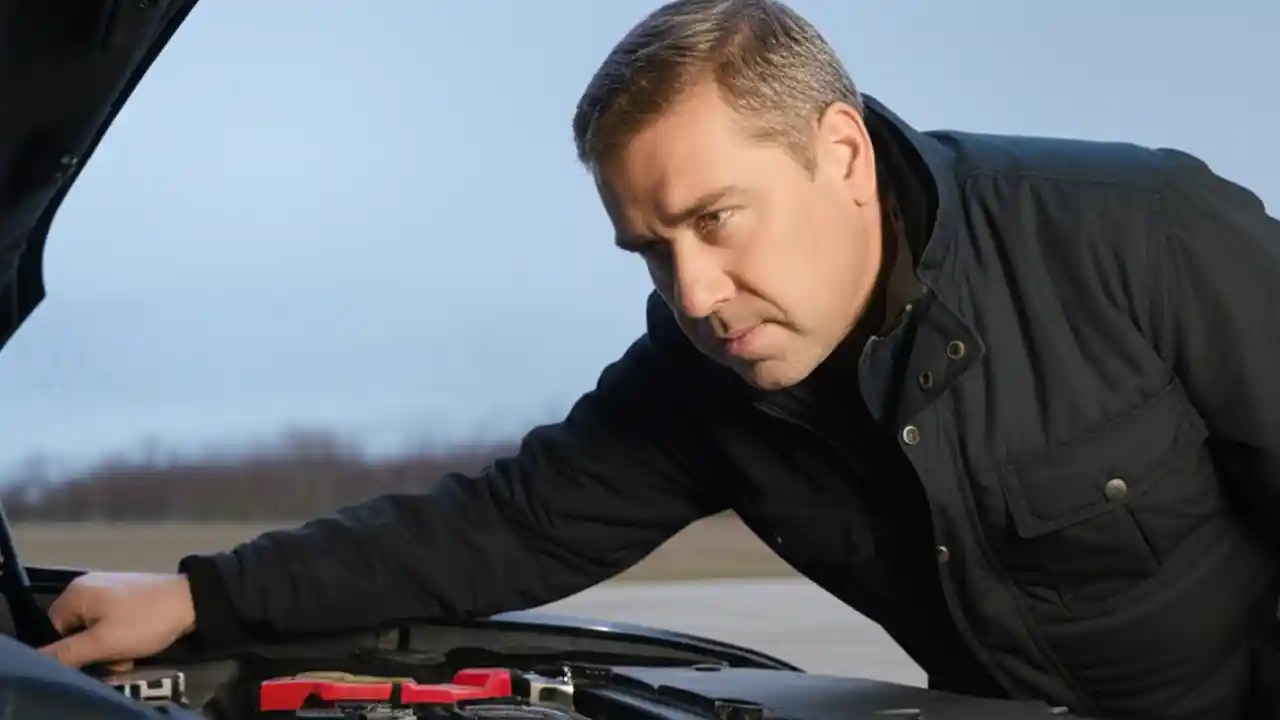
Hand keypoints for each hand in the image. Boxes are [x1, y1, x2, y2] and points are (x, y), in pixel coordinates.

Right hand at [38, 572, 196, 670]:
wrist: (193, 601)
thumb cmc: (145, 621)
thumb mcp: (103, 642)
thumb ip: (67, 652)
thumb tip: (40, 656)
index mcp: (76, 592)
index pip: (53, 629)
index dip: (71, 649)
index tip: (94, 657)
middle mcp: (88, 585)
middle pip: (75, 629)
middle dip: (94, 649)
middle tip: (117, 656)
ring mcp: (109, 588)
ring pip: (96, 628)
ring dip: (110, 645)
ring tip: (131, 650)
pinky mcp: (127, 593)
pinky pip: (112, 620)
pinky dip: (121, 634)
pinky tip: (138, 640)